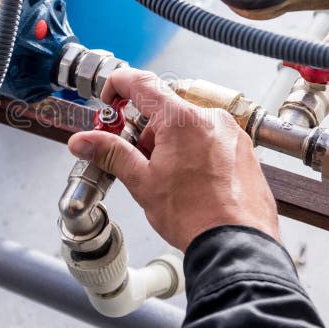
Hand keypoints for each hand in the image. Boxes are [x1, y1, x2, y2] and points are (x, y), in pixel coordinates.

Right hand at [68, 68, 279, 251]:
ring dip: (171, 143)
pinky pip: (211, 139)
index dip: (118, 85)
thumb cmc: (196, 216)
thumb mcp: (143, 182)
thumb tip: (85, 141)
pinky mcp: (244, 150)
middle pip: (166, 110)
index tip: (110, 98)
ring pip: (189, 125)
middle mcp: (211, 119)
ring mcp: (231, 133)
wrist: (237, 244)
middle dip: (146, 131)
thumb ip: (111, 154)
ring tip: (167, 179)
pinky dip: (195, 152)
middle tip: (137, 159)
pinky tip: (190, 181)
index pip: (142, 83)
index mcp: (183, 120)